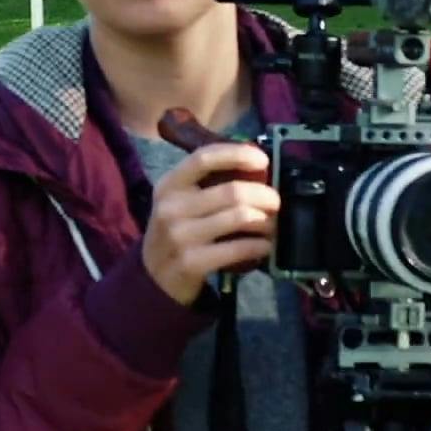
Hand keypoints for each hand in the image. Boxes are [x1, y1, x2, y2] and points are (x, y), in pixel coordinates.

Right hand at [142, 131, 277, 307]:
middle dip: (264, 195)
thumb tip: (256, 170)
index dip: (237, 154)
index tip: (263, 160)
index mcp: (169, 185)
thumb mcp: (179, 202)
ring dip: (265, 221)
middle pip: (231, 191)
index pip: (204, 158)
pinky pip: (239, 248)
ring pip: (240, 217)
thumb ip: (207, 184)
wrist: (154, 276)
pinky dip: (259, 245)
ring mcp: (180, 236)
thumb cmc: (175, 231)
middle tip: (276, 202)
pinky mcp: (192, 262)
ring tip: (271, 225)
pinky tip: (265, 246)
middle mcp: (171, 207)